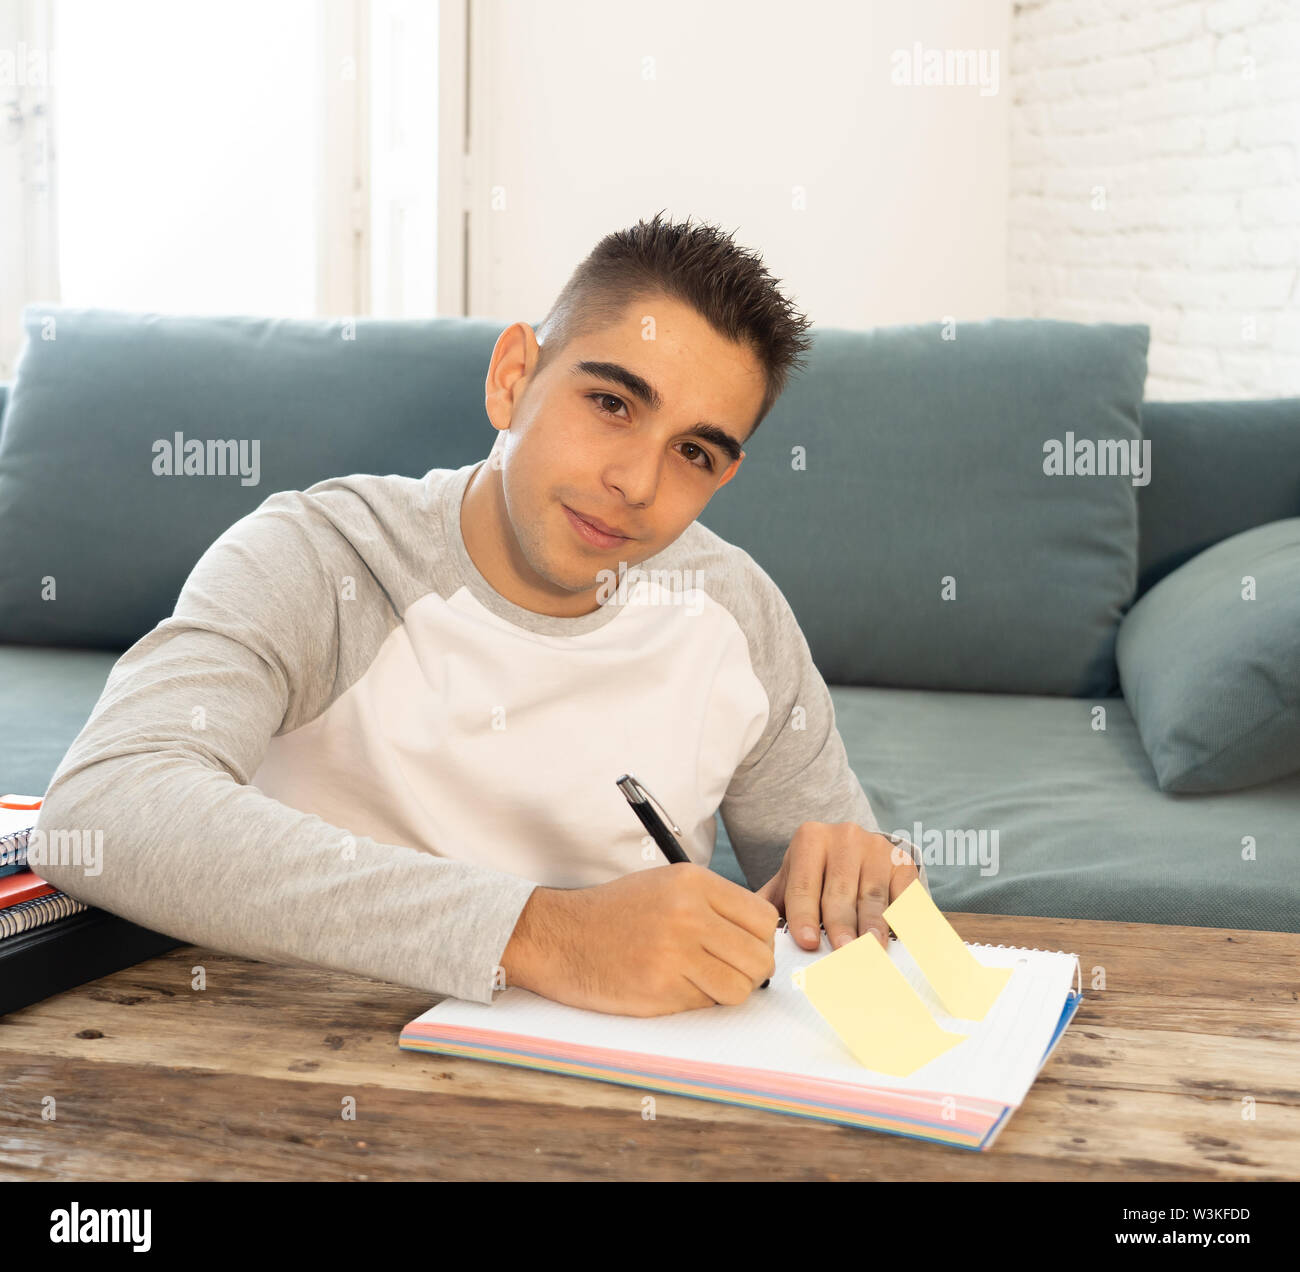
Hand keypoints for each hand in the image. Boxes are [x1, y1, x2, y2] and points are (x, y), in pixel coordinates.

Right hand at [501, 862, 778, 1016]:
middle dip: (752, 971)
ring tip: (704, 981)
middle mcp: (688, 914)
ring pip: (740, 987)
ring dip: (728, 991)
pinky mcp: (660, 988)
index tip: (746, 947)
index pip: (764, 919)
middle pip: (759, 957)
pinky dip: (699, 1002)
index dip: (761, 939)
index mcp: (694, 883)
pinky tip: (675, 986)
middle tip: (730, 971)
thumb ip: (715, 905)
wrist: (560, 936)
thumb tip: (761, 937)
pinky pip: (707, 1004)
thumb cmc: (616, 912)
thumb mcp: (668, 886)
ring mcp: (674, 952)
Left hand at [755, 822, 920, 952]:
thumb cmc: (817, 877)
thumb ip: (770, 905)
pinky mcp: (903, 863)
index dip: (803, 915)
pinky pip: (904, 895)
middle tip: (843, 950)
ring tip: (872, 950)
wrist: (857, 853)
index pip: (803, 884)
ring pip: (872, 895)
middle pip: (839, 891)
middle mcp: (844, 836)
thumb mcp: (791, 881)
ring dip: (873, 925)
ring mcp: (877, 848)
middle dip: (840, 924)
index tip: (806, 942)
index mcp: (809, 839)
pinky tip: (901, 940)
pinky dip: (904, 918)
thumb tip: (750, 939)